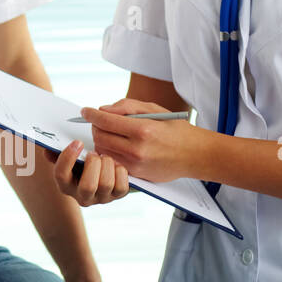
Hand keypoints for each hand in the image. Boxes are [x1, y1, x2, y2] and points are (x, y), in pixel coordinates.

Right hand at [53, 139, 129, 205]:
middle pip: (88, 186)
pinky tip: (115, 164)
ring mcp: (102, 198)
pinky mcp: (118, 196)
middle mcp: (83, 197)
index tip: (77, 142)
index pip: (61, 175)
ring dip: (107, 165)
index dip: (68, 157)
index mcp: (65, 186)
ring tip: (104, 156)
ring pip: (106, 184)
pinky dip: (120, 171)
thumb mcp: (66, 158)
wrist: (97, 174)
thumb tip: (48, 150)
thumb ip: (55, 153)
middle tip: (93, 153)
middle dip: (92, 164)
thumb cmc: (79, 163)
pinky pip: (122, 186)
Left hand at [84, 98, 205, 182]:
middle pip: (100, 137)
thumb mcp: (153, 109)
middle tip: (98, 122)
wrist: (196, 155)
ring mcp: (136, 165)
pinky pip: (113, 162)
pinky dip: (109, 153)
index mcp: (142, 129)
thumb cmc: (175, 129)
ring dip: (100, 140)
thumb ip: (125, 106)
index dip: (91, 114)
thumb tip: (102, 110)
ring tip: (108, 133)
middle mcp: (138, 149)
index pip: (105, 121)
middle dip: (95, 127)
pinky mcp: (137, 175)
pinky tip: (116, 145)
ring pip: (103, 151)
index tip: (85, 111)